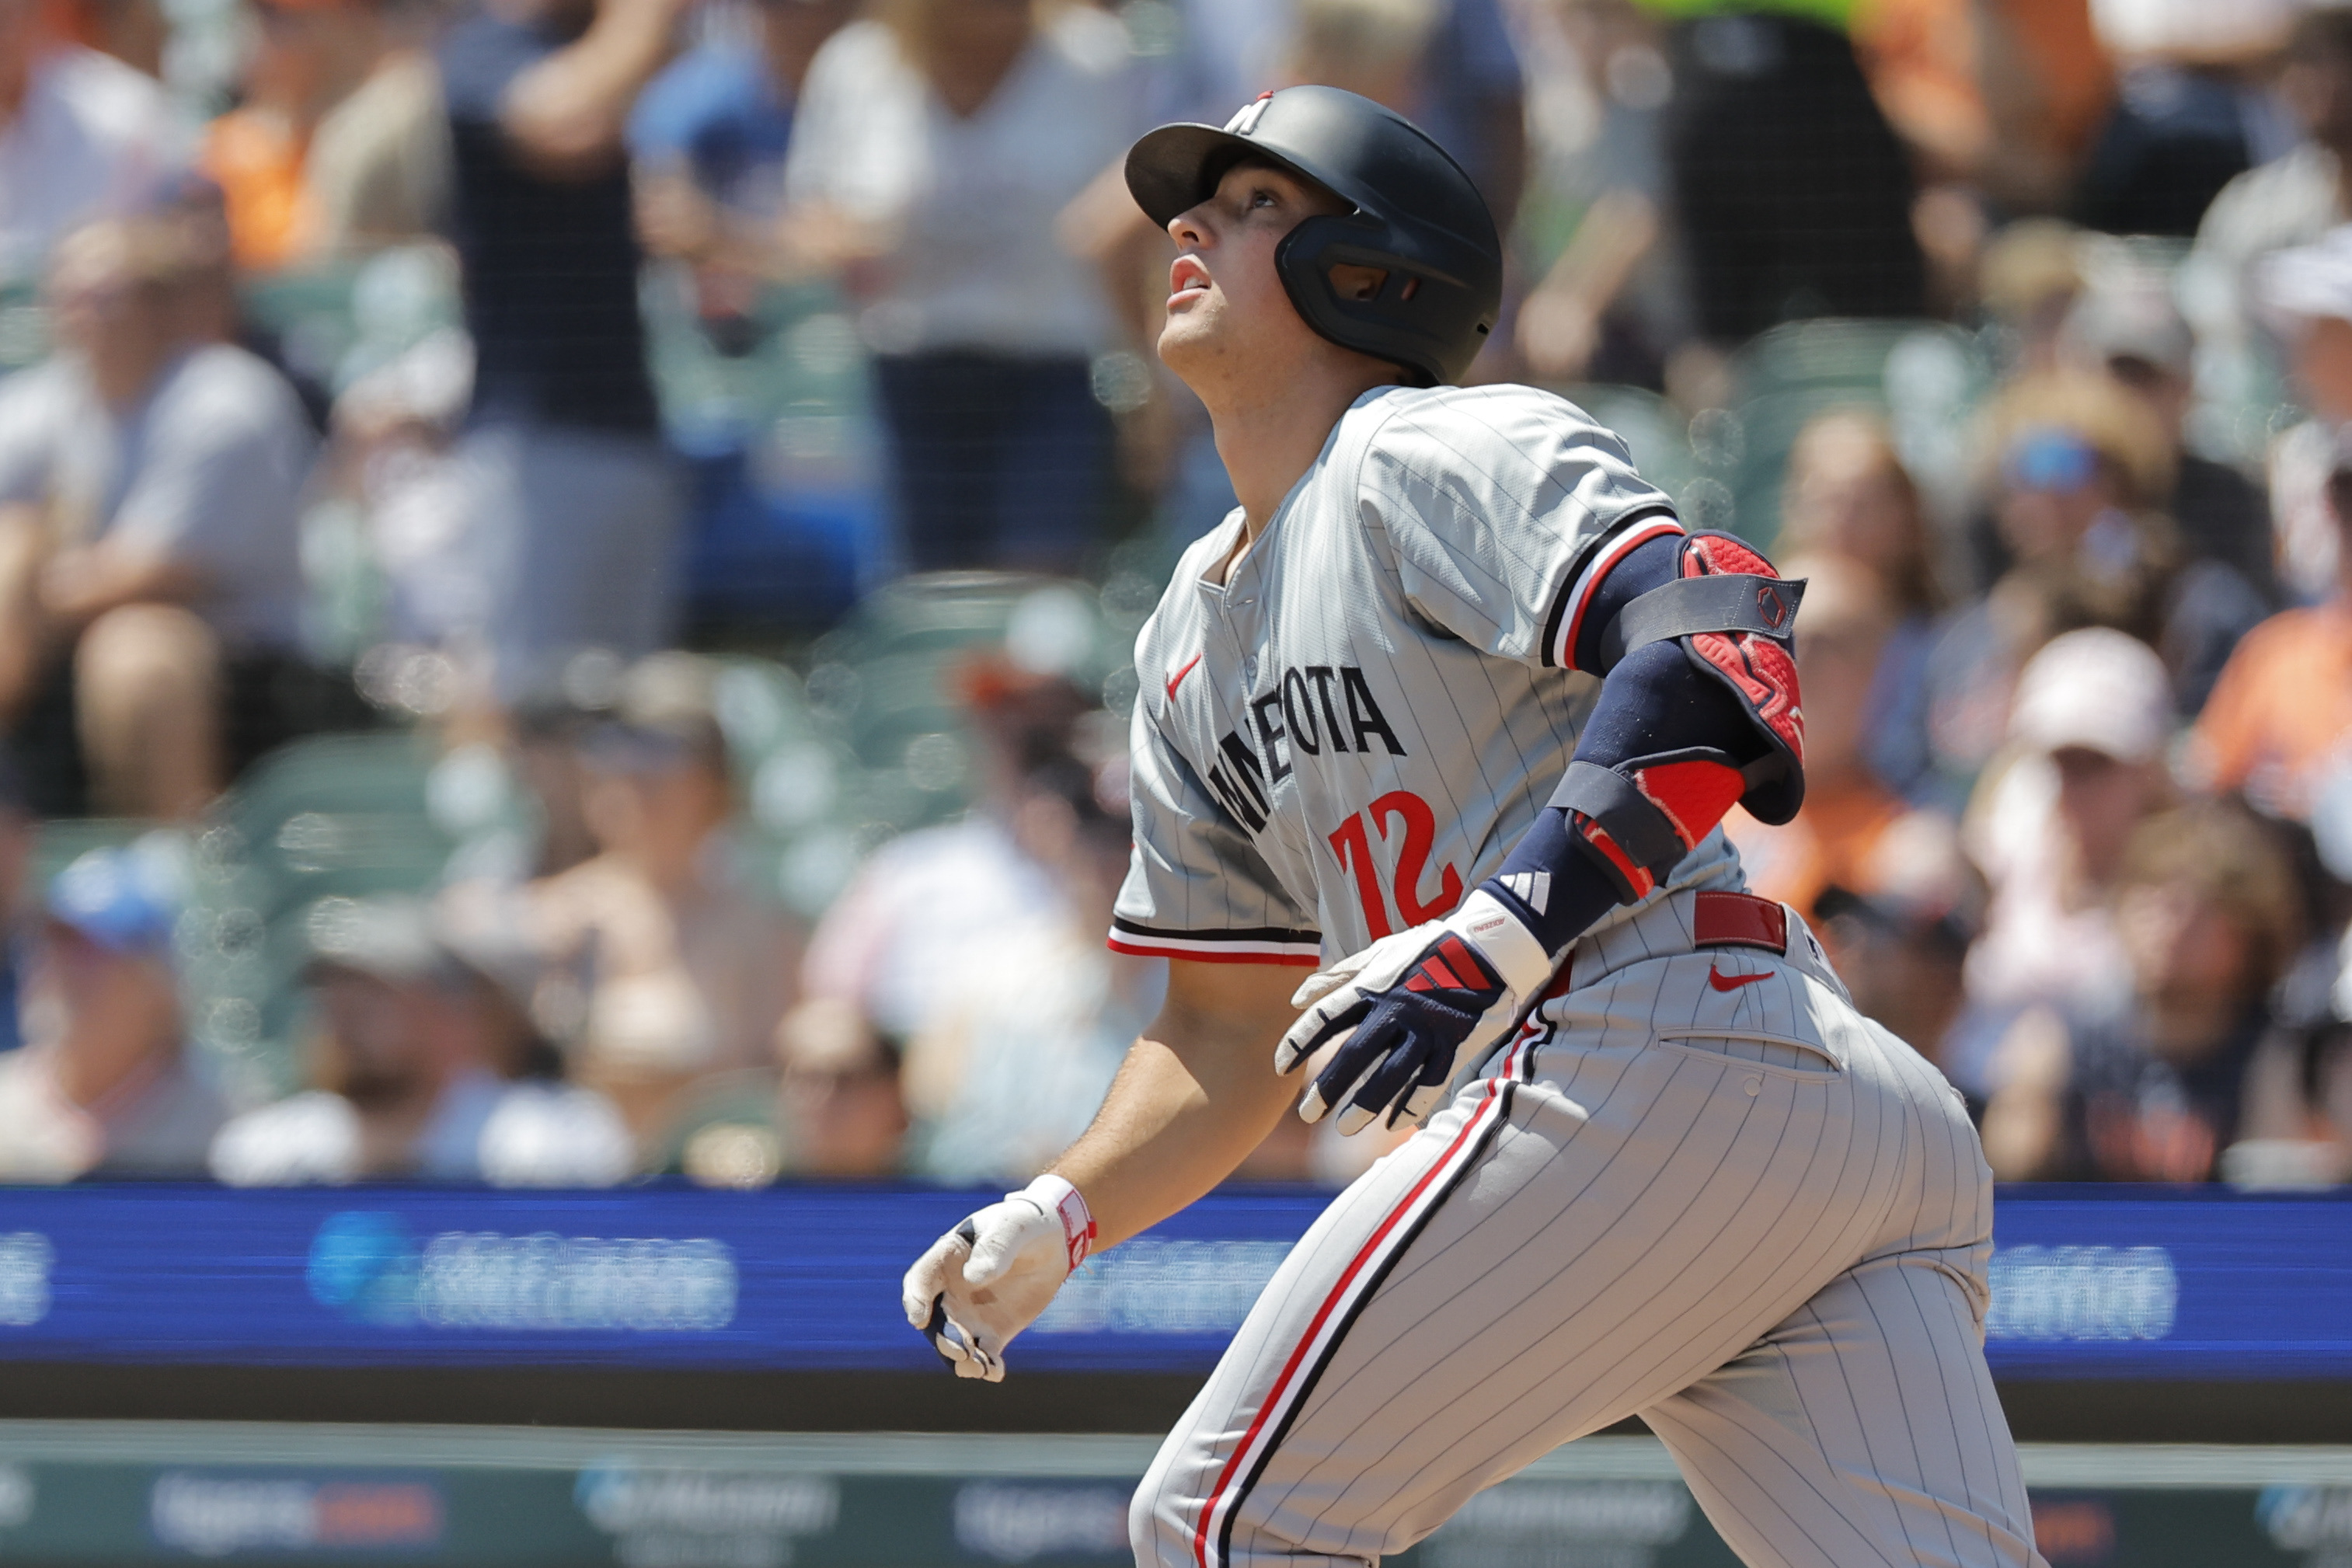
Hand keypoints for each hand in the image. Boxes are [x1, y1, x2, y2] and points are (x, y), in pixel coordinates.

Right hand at [901, 1174, 1094, 1381]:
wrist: (1053, 1240)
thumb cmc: (1025, 1224)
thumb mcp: (1013, 1226)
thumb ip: (994, 1248)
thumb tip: (973, 1279)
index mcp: (947, 1260)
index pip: (920, 1281)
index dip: (914, 1300)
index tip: (920, 1319)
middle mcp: (952, 1292)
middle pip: (935, 1322)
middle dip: (943, 1340)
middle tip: (961, 1350)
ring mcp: (971, 1314)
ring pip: (957, 1344)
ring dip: (963, 1360)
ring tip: (979, 1367)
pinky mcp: (994, 1332)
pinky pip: (985, 1355)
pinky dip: (988, 1367)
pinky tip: (996, 1372)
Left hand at [1276, 890, 1554, 1134]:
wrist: (1488, 947)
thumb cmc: (1426, 950)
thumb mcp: (1378, 953)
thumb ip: (1337, 976)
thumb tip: (1296, 998)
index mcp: (1373, 985)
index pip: (1326, 1017)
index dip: (1298, 1043)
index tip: (1280, 1068)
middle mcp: (1396, 1009)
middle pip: (1355, 1054)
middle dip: (1328, 1087)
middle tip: (1307, 1114)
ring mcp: (1427, 1028)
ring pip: (1392, 1075)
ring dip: (1365, 1105)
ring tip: (1343, 1129)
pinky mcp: (1454, 1043)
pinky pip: (1430, 1082)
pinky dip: (1411, 1105)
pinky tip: (1393, 1126)